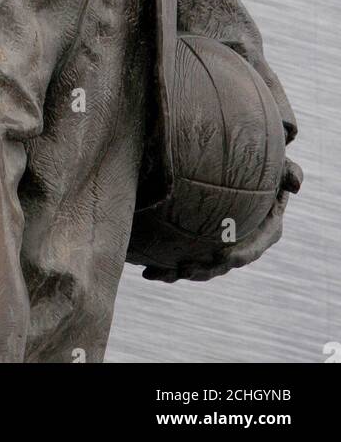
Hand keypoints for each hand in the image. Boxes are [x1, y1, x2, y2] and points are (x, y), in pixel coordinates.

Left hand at [142, 158, 302, 283]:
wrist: (241, 172)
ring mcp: (218, 248)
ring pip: (198, 268)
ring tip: (154, 273)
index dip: (237, 256)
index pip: (250, 250)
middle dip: (200, 271)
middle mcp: (240, 246)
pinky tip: (144, 267)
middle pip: (219, 266)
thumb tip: (296, 184)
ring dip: (175, 273)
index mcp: (262, 233)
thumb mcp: (279, 168)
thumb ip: (288, 173)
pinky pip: (183, 258)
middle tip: (181, 269)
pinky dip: (165, 265)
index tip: (222, 255)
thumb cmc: (263, 169)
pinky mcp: (199, 244)